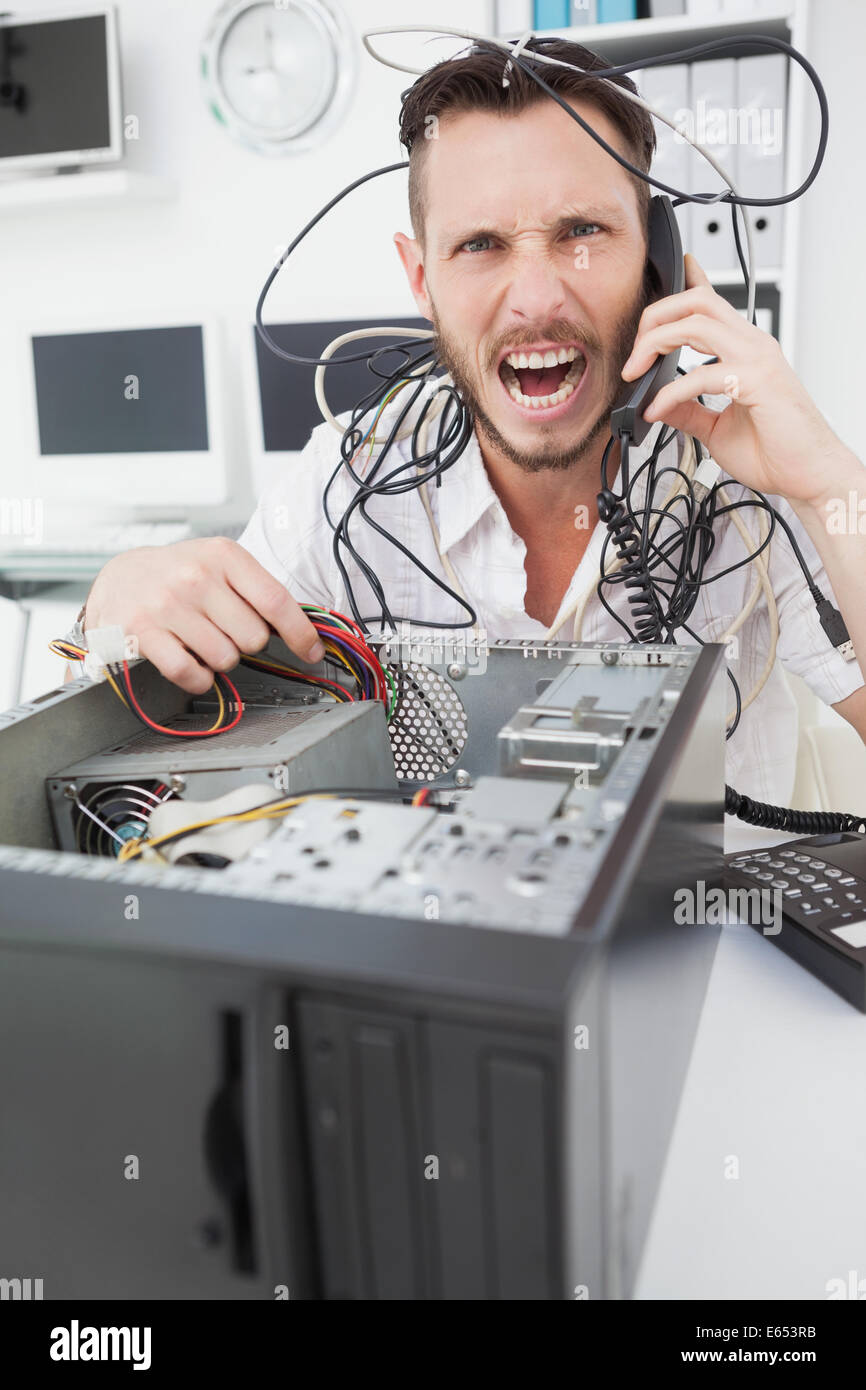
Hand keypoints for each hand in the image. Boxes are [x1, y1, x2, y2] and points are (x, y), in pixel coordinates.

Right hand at [84, 538, 325, 693]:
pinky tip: (191, 663)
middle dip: (246, 643)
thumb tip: (303, 629)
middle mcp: (195, 576)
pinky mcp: (141, 632)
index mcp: (223, 556)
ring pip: (225, 658)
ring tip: (202, 641)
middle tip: (225, 631)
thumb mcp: (219, 565)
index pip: (276, 600)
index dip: (301, 633)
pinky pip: (190, 673)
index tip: (312, 651)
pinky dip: (197, 678)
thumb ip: (257, 592)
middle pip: (254, 638)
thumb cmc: (177, 575)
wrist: (118, 578)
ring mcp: (167, 604)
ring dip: (220, 660)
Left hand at [620, 253, 848, 506]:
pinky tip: (656, 411)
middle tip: (634, 354)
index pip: (713, 302)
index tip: (671, 271)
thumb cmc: (775, 450)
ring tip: (635, 374)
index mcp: (746, 349)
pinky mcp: (757, 382)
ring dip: (655, 344)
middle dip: (655, 318)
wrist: (808, 474)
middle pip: (696, 301)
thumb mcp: (716, 429)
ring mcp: (757, 359)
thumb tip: (657, 403)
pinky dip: (669, 393)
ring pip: (696, 323)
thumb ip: (688, 412)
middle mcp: (752, 345)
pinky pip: (700, 374)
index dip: (690, 279)